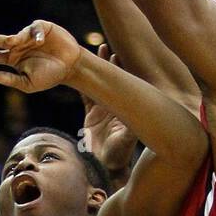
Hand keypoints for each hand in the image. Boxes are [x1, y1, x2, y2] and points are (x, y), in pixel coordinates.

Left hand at [0, 19, 81, 93]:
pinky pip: (35, 29)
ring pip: (18, 35)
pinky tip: (40, 42)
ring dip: (14, 38)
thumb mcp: (28, 83)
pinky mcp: (41, 28)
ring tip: (12, 43)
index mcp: (13, 59)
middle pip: (1, 40)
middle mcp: (19, 46)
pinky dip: (36, 35)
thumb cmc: (49, 77)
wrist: (70, 68)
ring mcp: (29, 36)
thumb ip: (11, 80)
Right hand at [79, 45, 138, 178]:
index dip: (120, 69)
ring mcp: (103, 110)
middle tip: (106, 48)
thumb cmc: (118, 156)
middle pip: (110, 80)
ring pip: (97, 85)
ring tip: (96, 54)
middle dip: (109, 64)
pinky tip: (79, 72)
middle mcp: (114, 106)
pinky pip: (85, 96)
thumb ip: (129, 130)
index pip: (122, 84)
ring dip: (96, 70)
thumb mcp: (125, 142)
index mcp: (124, 108)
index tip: (117, 55)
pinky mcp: (91, 116)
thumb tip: (137, 118)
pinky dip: (82, 84)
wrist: (105, 167)